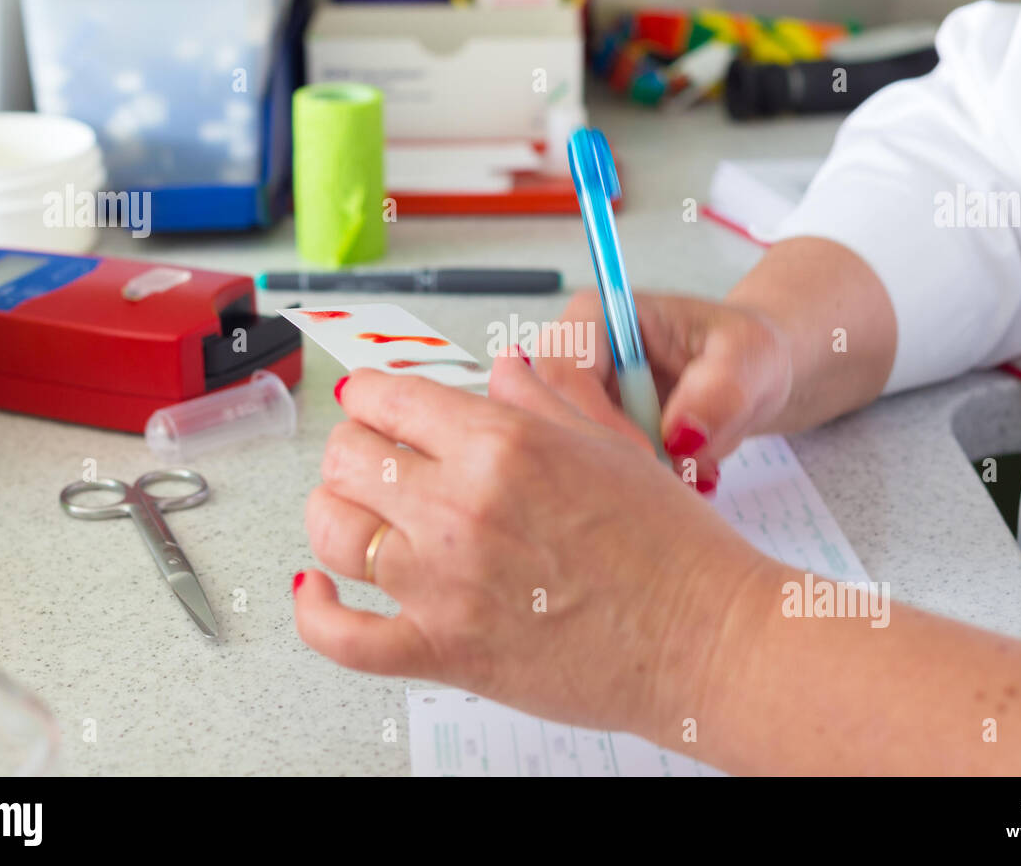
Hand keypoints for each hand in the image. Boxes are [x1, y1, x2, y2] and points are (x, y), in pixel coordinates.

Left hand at [294, 355, 767, 740]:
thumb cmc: (675, 548)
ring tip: (354, 513)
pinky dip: (315, 612)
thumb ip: (544, 396)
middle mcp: (461, 504)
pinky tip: (317, 591)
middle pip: (347, 457)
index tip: (378, 406)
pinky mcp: (442, 651)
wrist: (705, 639)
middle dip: (356, 450)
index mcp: (502, 442)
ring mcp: (444, 582)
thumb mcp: (612, 444)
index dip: (373, 396)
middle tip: (377, 459)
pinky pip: (340, 635)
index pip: (387, 396)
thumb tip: (502, 368)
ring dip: (335, 514)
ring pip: (333, 530)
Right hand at [532, 291, 793, 492]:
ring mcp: (573, 398)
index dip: (598, 420)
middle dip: (607, 455)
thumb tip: (681, 436)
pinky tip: (678, 476)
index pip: (565, 373)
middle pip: (550, 416)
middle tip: (671, 478)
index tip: (648, 456)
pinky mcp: (585, 434)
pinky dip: (630, 484)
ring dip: (622, 474)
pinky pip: (587, 470)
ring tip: (688, 473)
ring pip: (567, 450)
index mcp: (597, 316)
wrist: (744, 379)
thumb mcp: (750, 358)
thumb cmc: (742, 351)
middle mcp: (570, 355)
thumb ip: (721, 392)